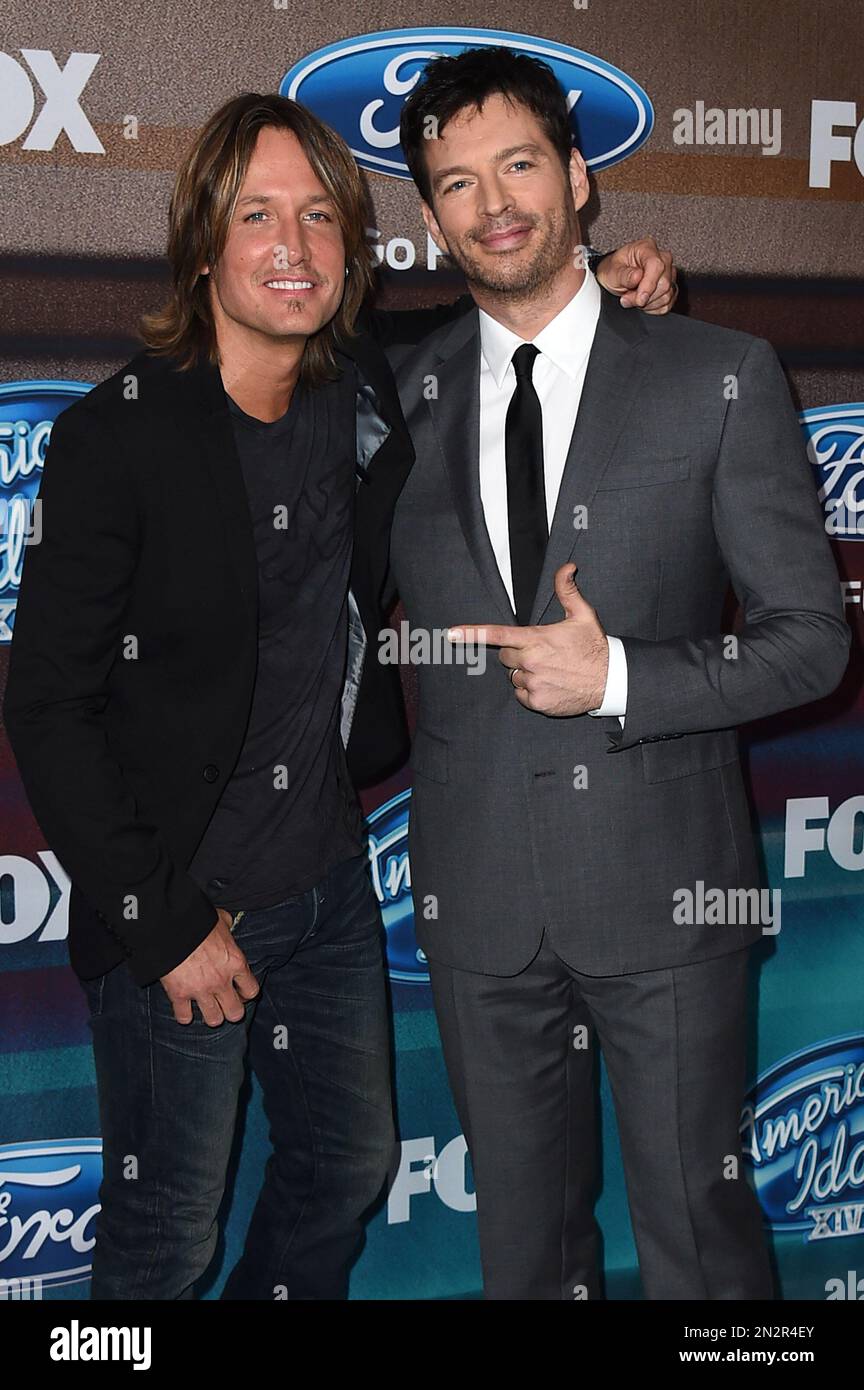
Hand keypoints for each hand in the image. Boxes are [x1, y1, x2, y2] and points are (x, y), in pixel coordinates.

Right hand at [159, 909, 258, 1025]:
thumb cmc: (198, 921)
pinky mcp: (179, 994)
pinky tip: (185, 1009)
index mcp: (235, 962)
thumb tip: (227, 924)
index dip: (246, 994)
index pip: (251, 990)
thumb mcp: (220, 919)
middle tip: (224, 1004)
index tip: (240, 992)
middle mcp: (221, 981)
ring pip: (213, 1019)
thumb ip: (227, 926)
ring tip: (206, 1008)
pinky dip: (184, 1015)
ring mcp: (200, 990)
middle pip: (235, 1013)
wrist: (171, 925)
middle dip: (231, 1011)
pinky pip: (184, 1017)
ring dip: (211, 1015)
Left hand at [447, 564, 608, 715]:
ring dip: (526, 674)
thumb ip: (567, 590)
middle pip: (505, 657)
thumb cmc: (594, 647)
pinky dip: (532, 692)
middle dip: (518, 655)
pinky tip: (551, 685)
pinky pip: (522, 695)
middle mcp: (531, 662)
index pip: (497, 634)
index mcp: (536, 639)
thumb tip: (567, 567)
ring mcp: (533, 683)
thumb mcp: (583, 615)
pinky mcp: (537, 702)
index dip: (472, 633)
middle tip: (542, 655)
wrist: (610, 680)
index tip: (450, 634)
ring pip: (514, 677)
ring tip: (550, 671)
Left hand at [595, 237, 677, 312]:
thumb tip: (637, 277)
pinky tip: (643, 302)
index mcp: (647, 248)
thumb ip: (624, 275)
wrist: (615, 278)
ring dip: (647, 304)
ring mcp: (669, 273)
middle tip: (627, 298)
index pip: (657, 266)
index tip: (639, 299)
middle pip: (664, 284)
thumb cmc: (614, 271)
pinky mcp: (671, 287)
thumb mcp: (612, 272)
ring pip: (666, 295)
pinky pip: (667, 303)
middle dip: (644, 297)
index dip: (649, 285)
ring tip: (633, 298)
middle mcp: (662, 259)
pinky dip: (654, 308)